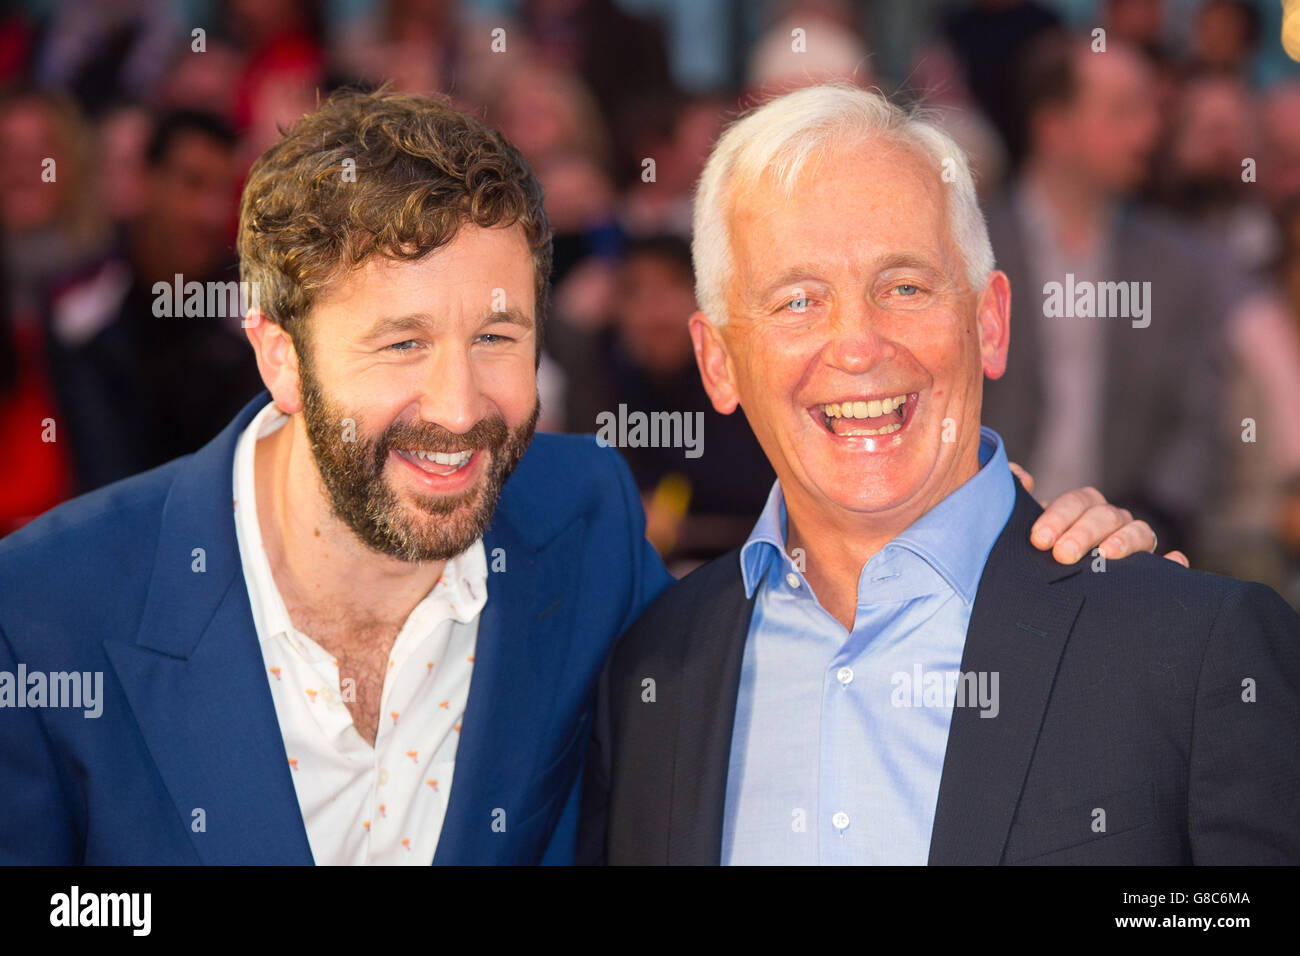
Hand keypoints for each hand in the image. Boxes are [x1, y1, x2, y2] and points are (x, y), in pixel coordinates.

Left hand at [1008, 462, 1189, 566]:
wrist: (1047, 589)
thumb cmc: (1037, 553)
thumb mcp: (1022, 528)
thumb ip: (1015, 497)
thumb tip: (1021, 477)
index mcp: (1081, 508)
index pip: (1078, 501)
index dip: (1059, 516)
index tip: (1039, 539)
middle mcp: (1109, 522)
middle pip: (1106, 515)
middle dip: (1084, 532)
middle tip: (1062, 555)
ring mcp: (1132, 545)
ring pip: (1139, 532)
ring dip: (1125, 541)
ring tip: (1106, 556)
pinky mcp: (1148, 572)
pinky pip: (1168, 566)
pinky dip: (1173, 563)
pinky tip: (1175, 561)